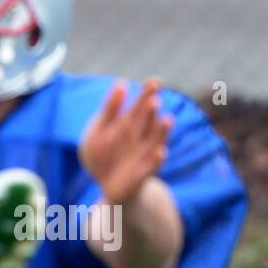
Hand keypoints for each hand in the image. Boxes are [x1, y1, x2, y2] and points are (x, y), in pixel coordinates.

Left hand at [78, 77, 173, 206]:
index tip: (154, 81)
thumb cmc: (104, 154)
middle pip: (149, 120)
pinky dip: (156, 159)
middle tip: (154, 99)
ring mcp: (145, 154)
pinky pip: (152, 166)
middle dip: (151, 110)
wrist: (110, 185)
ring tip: (167, 120)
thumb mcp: (99, 131)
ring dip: (161, 131)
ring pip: (155, 140)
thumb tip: (121, 82)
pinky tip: (160, 152)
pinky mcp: (144, 173)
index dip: (148, 93)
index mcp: (133, 123)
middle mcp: (143, 136)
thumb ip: (109, 109)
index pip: (141, 105)